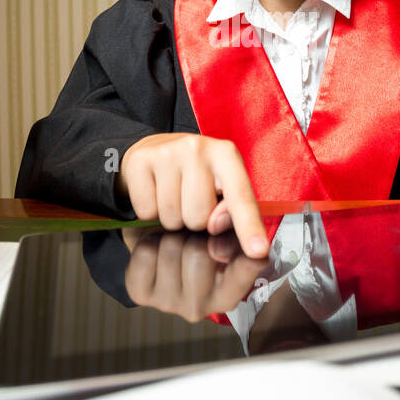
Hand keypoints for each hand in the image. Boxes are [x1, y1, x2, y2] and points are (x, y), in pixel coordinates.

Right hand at [117, 133, 269, 257]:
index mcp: (226, 154)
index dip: (250, 227)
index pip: (240, 197)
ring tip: (172, 195)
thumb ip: (230, 208)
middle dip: (194, 219)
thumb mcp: (219, 184)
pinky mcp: (140, 161)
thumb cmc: (195, 173)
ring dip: (172, 217)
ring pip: (172, 218)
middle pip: (199, 217)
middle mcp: (198, 148)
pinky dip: (149, 212)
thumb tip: (217, 224)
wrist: (154, 148)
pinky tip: (154, 192)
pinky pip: (146, 211)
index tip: (258, 250)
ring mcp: (167, 153)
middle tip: (189, 199)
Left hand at [122, 227, 267, 322]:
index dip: (243, 253)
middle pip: (199, 254)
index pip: (247, 270)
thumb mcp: (223, 226)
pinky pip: (145, 253)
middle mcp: (202, 306)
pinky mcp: (141, 293)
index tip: (245, 246)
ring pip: (171, 249)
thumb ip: (231, 220)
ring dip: (171, 234)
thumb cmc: (200, 234)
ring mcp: (169, 303)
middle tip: (193, 234)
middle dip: (194, 234)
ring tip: (175, 239)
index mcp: (231, 293)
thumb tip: (217, 222)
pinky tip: (156, 249)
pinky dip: (148, 241)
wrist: (159, 237)